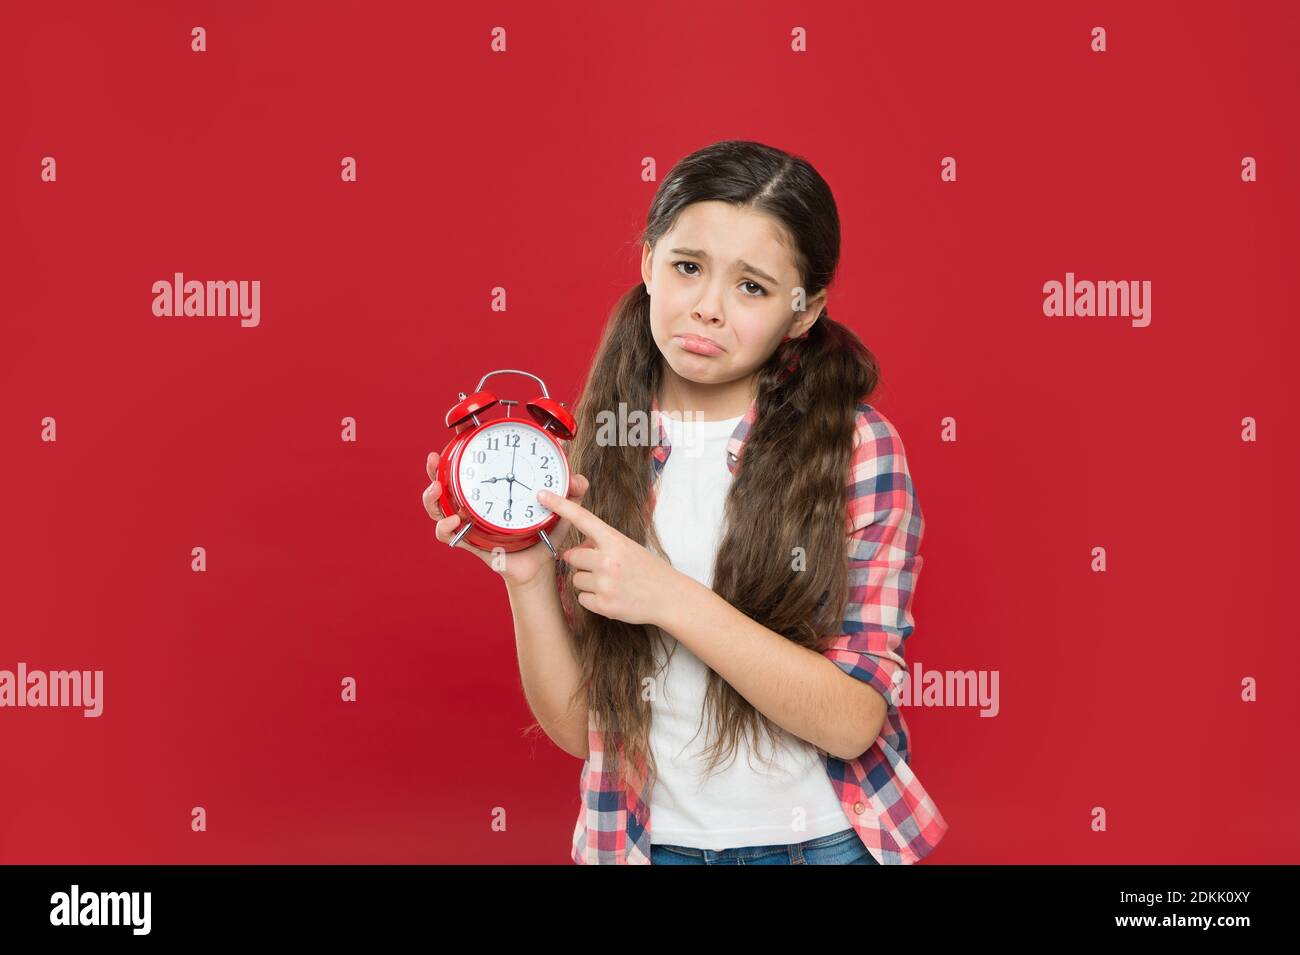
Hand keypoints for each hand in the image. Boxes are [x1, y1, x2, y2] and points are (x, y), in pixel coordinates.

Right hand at [422, 450, 589, 588]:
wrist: (539, 566)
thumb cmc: (545, 533)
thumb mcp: (561, 508)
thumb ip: (572, 491)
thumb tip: (577, 478)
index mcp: (493, 489)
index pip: (471, 464)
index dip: (460, 447)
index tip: (458, 429)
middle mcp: (475, 503)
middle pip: (444, 483)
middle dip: (434, 470)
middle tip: (434, 460)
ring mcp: (468, 522)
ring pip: (437, 508)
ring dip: (431, 497)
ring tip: (436, 489)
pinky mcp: (468, 542)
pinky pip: (448, 535)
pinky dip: (445, 527)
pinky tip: (454, 520)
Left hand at [536, 488, 679, 626]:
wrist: (669, 597)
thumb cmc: (647, 569)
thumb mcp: (627, 547)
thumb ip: (601, 544)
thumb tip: (574, 549)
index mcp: (615, 541)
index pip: (583, 518)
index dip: (560, 505)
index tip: (542, 495)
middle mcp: (608, 560)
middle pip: (572, 555)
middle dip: (581, 561)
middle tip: (603, 566)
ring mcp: (605, 584)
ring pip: (576, 579)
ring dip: (588, 581)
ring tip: (611, 583)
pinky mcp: (604, 605)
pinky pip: (581, 598)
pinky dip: (592, 599)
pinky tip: (611, 596)